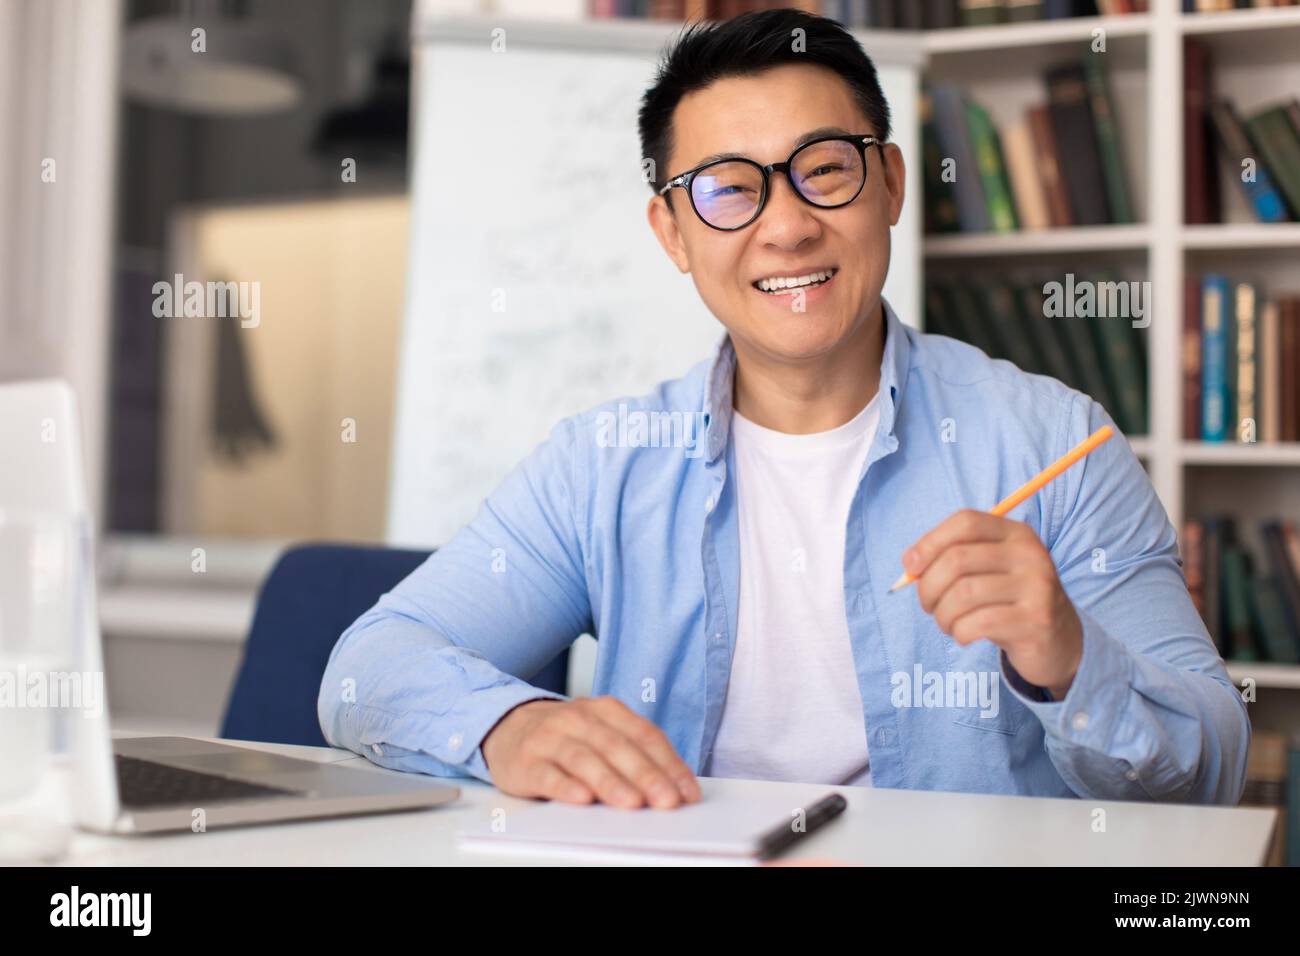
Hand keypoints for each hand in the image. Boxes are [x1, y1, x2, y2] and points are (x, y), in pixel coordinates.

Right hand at [481, 695, 700, 809]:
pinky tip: (582, 799)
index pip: (644, 735)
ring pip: (585, 759)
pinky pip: (548, 775)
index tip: (687, 792)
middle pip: (618, 747)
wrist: (506, 727)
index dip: (669, 764)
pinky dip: (566, 787)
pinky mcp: (527, 762)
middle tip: (667, 801)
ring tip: (632, 803)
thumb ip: (632, 753)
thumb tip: (672, 787)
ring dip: (611, 782)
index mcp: (605, 710)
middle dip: (646, 775)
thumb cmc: (566, 737)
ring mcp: (551, 739)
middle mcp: (578, 719)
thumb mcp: (600, 733)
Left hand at [903, 509, 1082, 699]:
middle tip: (928, 605)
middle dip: (928, 586)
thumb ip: (951, 559)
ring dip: (942, 614)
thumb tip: (910, 565)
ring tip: (946, 622)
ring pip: (963, 595)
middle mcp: (1030, 555)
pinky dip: (959, 631)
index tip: (910, 567)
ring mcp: (1037, 588)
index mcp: (1016, 533)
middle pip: (957, 559)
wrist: (1059, 641)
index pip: (965, 522)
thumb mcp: (988, 571)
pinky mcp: (1036, 621)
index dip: (929, 542)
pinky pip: (978, 623)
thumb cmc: (1008, 601)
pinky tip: (964, 634)